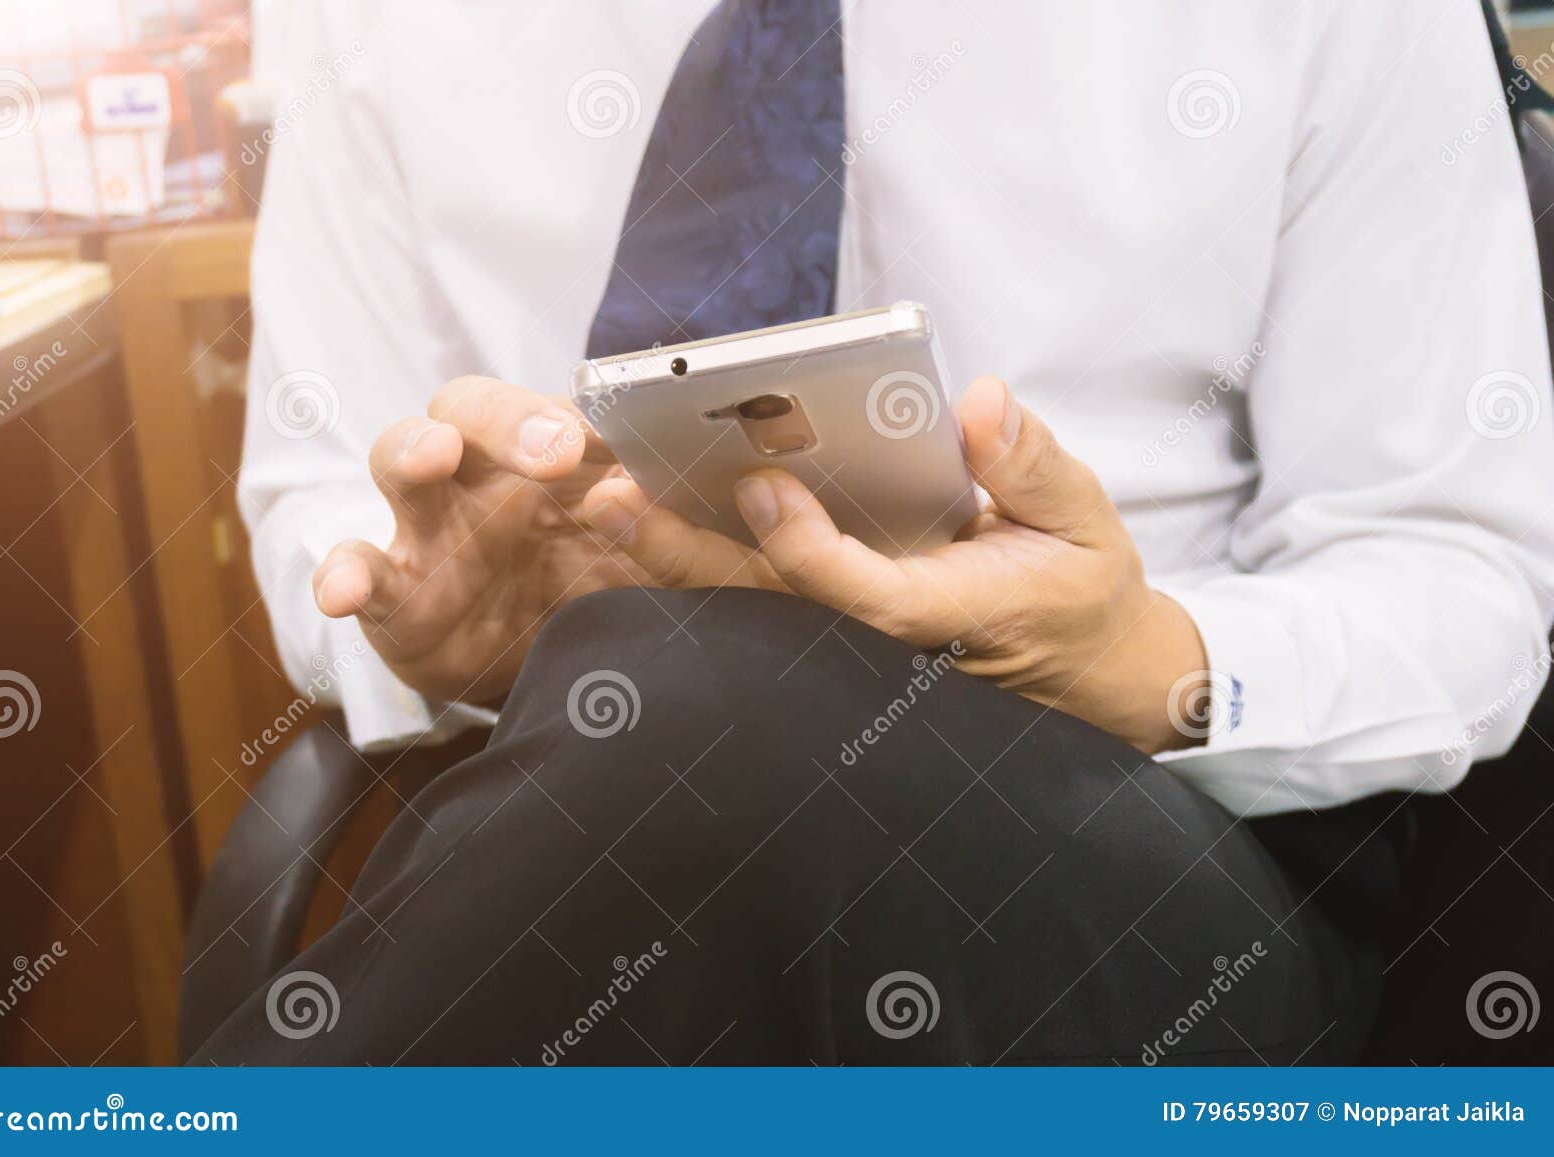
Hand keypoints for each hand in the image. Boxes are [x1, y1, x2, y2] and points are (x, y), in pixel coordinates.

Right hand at [313, 377, 642, 704]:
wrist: (530, 658)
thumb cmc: (585, 580)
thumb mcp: (637, 555)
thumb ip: (665, 528)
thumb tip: (708, 494)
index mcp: (545, 453)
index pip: (554, 405)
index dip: (585, 413)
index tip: (614, 436)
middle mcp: (479, 472)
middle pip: (471, 410)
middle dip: (507, 419)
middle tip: (554, 449)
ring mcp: (426, 525)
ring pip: (402, 462)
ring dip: (413, 451)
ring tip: (432, 456)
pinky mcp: (390, 590)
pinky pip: (359, 570)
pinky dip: (345, 576)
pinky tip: (345, 593)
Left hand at [578, 375, 1207, 753]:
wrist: (1086, 674)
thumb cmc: (1079, 590)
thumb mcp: (1085, 523)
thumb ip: (1032, 467)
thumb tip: (979, 404)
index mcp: (952, 616)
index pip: (866, 596)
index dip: (808, 550)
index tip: (760, 488)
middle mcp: (887, 647)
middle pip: (776, 612)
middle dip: (694, 560)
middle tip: (617, 500)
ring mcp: (856, 652)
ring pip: (755, 615)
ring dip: (679, 563)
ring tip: (610, 502)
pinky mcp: (840, 638)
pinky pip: (763, 607)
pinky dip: (704, 568)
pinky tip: (648, 521)